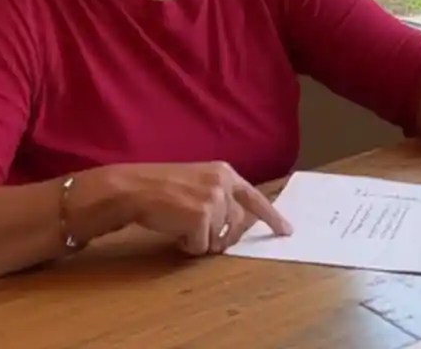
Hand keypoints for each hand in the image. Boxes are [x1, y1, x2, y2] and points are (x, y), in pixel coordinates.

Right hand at [114, 161, 292, 254]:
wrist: (134, 188)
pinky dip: (188, 246)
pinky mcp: (201, 218)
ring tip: (180, 224)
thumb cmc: (161, 188)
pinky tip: (174, 231)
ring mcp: (214, 201)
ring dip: (201, 240)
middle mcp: (224, 184)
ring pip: (219, 238)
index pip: (255, 198)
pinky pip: (202, 247)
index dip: (272, 217)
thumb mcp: (198, 183)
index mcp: (225, 173)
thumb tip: (238, 225)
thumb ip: (221, 197)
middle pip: (237, 225)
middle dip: (224, 237)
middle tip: (199, 233)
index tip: (287, 231)